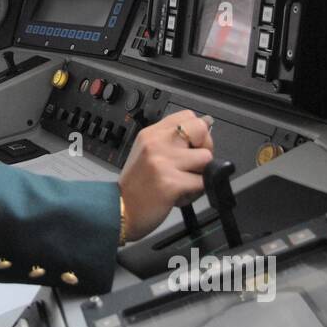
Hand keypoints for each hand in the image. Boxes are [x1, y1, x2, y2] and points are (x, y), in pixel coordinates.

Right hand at [119, 110, 213, 242]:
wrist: (120, 210)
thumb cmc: (136, 185)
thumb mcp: (147, 153)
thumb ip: (172, 141)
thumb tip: (205, 125)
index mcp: (151, 133)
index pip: (188, 116)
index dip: (197, 132)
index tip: (191, 147)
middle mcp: (156, 143)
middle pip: (201, 130)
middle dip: (205, 148)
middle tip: (192, 165)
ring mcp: (163, 162)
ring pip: (206, 158)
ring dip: (200, 174)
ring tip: (184, 182)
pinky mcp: (171, 182)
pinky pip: (201, 182)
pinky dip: (195, 192)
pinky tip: (179, 195)